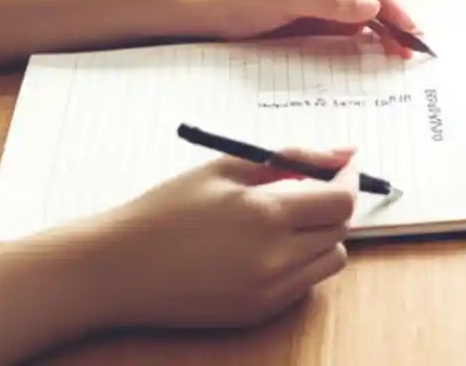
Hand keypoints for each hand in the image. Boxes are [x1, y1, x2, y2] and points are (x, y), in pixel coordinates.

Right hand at [89, 147, 358, 328]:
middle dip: (334, 204)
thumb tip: (346, 151)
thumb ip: (292, 156)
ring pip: (330, 260)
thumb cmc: (167, 210)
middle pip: (340, 229)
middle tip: (309, 188)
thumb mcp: (226, 167)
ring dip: (322, 236)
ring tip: (285, 220)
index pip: (342, 199)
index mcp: (266, 213)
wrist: (115, 269)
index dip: (349, 179)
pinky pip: (305, 285)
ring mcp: (269, 291)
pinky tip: (265, 249)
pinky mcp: (259, 313)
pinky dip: (300, 264)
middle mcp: (275, 258)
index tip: (343, 167)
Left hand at [195, 0, 418, 56]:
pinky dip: (364, 42)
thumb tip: (373, 7)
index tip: (407, 26)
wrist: (200, 17)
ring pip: (362, 15)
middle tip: (412, 46)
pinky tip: (377, 55)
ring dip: (382, 32)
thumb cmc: (236, 1)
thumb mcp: (283, 1)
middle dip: (393, 19)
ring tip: (401, 54)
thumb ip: (329, 4)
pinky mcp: (313, 21)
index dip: (391, 3)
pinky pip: (346, 31)